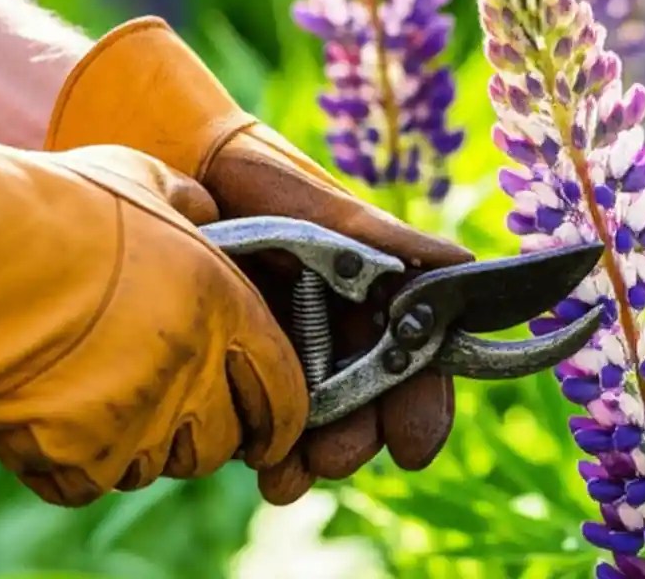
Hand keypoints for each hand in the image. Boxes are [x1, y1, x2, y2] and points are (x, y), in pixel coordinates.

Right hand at [0, 111, 307, 506]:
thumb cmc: (60, 206)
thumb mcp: (141, 178)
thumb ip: (187, 203)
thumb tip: (203, 209)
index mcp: (226, 313)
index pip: (285, 395)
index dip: (282, 415)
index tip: (271, 420)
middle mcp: (191, 378)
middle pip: (220, 442)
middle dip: (207, 429)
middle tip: (173, 403)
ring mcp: (133, 425)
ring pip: (157, 466)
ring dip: (141, 444)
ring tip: (104, 401)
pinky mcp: (72, 457)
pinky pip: (89, 483)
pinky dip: (77, 463)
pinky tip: (55, 421)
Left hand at [47, 17, 473, 503]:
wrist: (182, 165)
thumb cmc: (261, 180)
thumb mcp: (324, 211)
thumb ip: (389, 242)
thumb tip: (462, 266)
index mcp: (371, 297)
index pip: (412, 363)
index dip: (419, 407)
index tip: (412, 447)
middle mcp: (334, 331)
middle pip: (363, 407)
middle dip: (354, 442)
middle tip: (333, 460)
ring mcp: (284, 349)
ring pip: (310, 423)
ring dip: (306, 458)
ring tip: (285, 478)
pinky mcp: (232, 360)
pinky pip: (252, 416)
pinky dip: (258, 445)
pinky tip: (254, 461)